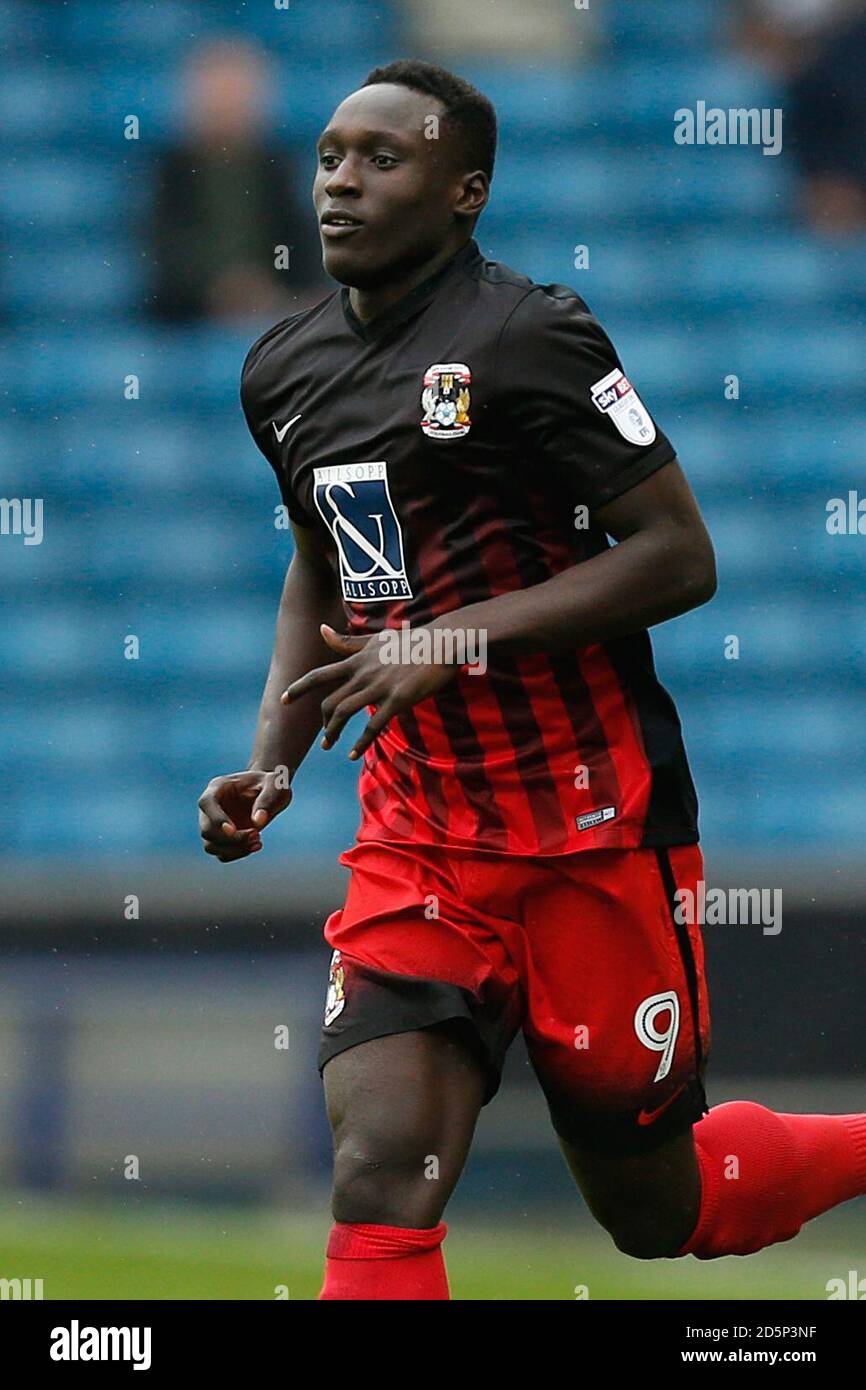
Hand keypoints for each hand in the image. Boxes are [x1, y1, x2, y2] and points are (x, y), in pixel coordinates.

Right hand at [198, 769, 291, 862]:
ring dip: (234, 849)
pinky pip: (221, 853)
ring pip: (211, 846)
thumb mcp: (275, 785)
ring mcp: (214, 824)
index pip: (206, 803)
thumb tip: (258, 822)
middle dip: (232, 839)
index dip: (215, 818)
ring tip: (258, 841)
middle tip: (257, 834)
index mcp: (219, 787)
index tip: (232, 830)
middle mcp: (212, 807)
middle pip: (207, 830)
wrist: (270, 792)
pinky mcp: (223, 838)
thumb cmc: (271, 784)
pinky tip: (256, 846)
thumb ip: (267, 800)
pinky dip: (237, 854)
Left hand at [282, 624, 457, 760]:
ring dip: (333, 733)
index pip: (319, 675)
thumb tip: (321, 630)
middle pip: (330, 702)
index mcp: (357, 660)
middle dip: (323, 722)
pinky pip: (373, 726)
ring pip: (345, 713)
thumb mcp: (375, 640)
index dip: (299, 688)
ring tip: (329, 745)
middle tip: (324, 737)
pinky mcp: (396, 700)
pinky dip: (360, 743)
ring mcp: (379, 687)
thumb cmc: (411, 642)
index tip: (283, 699)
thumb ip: (347, 641)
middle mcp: (363, 674)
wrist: (441, 644)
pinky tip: (352, 755)